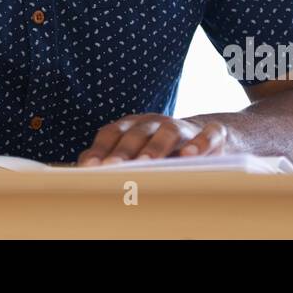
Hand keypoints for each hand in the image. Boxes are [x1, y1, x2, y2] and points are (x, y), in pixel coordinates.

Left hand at [76, 114, 228, 165]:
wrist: (207, 137)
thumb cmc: (162, 149)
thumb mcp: (136, 151)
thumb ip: (112, 158)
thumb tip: (82, 170)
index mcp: (133, 126)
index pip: (112, 133)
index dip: (99, 149)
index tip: (88, 167)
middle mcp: (155, 122)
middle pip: (137, 133)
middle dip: (124, 151)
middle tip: (112, 168)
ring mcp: (182, 126)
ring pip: (168, 132)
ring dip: (156, 146)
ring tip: (146, 163)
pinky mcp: (210, 133)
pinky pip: (206, 135)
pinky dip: (198, 143)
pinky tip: (189, 156)